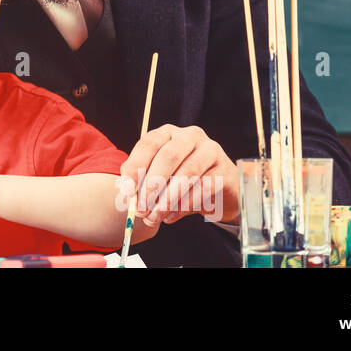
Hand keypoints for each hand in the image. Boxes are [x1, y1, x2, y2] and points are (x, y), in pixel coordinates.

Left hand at [120, 124, 238, 224]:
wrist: (218, 189)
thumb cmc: (182, 180)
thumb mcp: (159, 176)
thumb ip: (142, 180)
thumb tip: (126, 190)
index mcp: (168, 133)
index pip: (149, 143)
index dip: (136, 166)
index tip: (127, 189)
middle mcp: (190, 136)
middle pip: (168, 157)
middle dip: (152, 185)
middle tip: (142, 208)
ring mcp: (211, 151)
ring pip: (187, 174)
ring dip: (168, 199)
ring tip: (155, 216)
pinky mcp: (225, 170)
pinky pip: (203, 188)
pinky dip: (184, 205)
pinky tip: (171, 217)